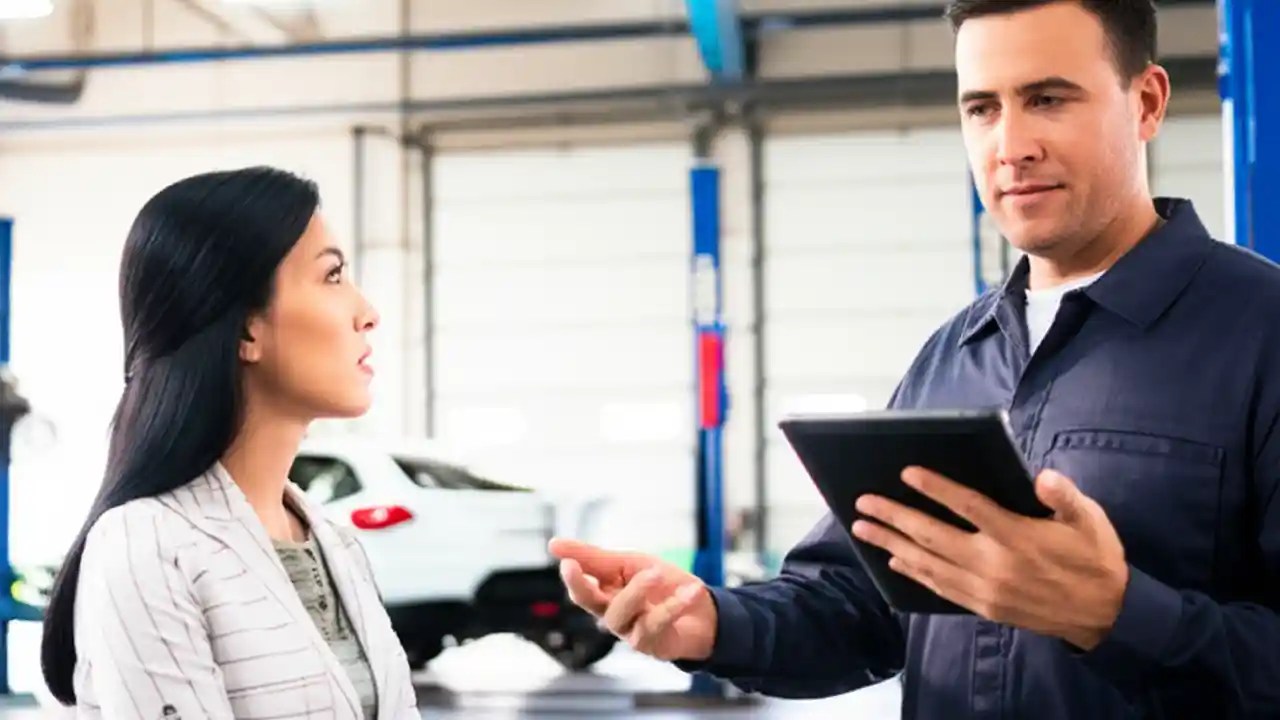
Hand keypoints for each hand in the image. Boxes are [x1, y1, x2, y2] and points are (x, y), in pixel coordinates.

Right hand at [548, 538, 716, 661]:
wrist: (703, 612)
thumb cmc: (662, 586)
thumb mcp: (631, 563)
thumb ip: (594, 557)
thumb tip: (553, 544)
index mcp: (604, 594)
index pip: (581, 587)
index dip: (573, 577)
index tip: (567, 562)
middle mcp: (613, 616)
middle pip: (591, 603)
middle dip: (584, 586)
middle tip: (580, 566)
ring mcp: (631, 633)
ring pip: (620, 615)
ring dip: (637, 590)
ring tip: (655, 572)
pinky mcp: (653, 645)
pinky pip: (656, 624)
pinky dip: (674, 605)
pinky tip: (690, 591)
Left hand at [852, 466, 1128, 649]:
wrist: (1105, 615)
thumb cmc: (1094, 558)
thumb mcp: (1090, 520)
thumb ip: (1065, 496)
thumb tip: (1043, 477)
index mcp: (1018, 536)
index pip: (968, 506)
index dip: (936, 488)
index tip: (906, 473)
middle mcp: (995, 563)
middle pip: (933, 536)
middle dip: (894, 517)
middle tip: (863, 502)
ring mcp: (986, 589)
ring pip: (928, 563)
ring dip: (892, 545)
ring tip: (863, 529)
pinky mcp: (984, 606)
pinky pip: (940, 587)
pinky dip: (914, 573)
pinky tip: (894, 561)